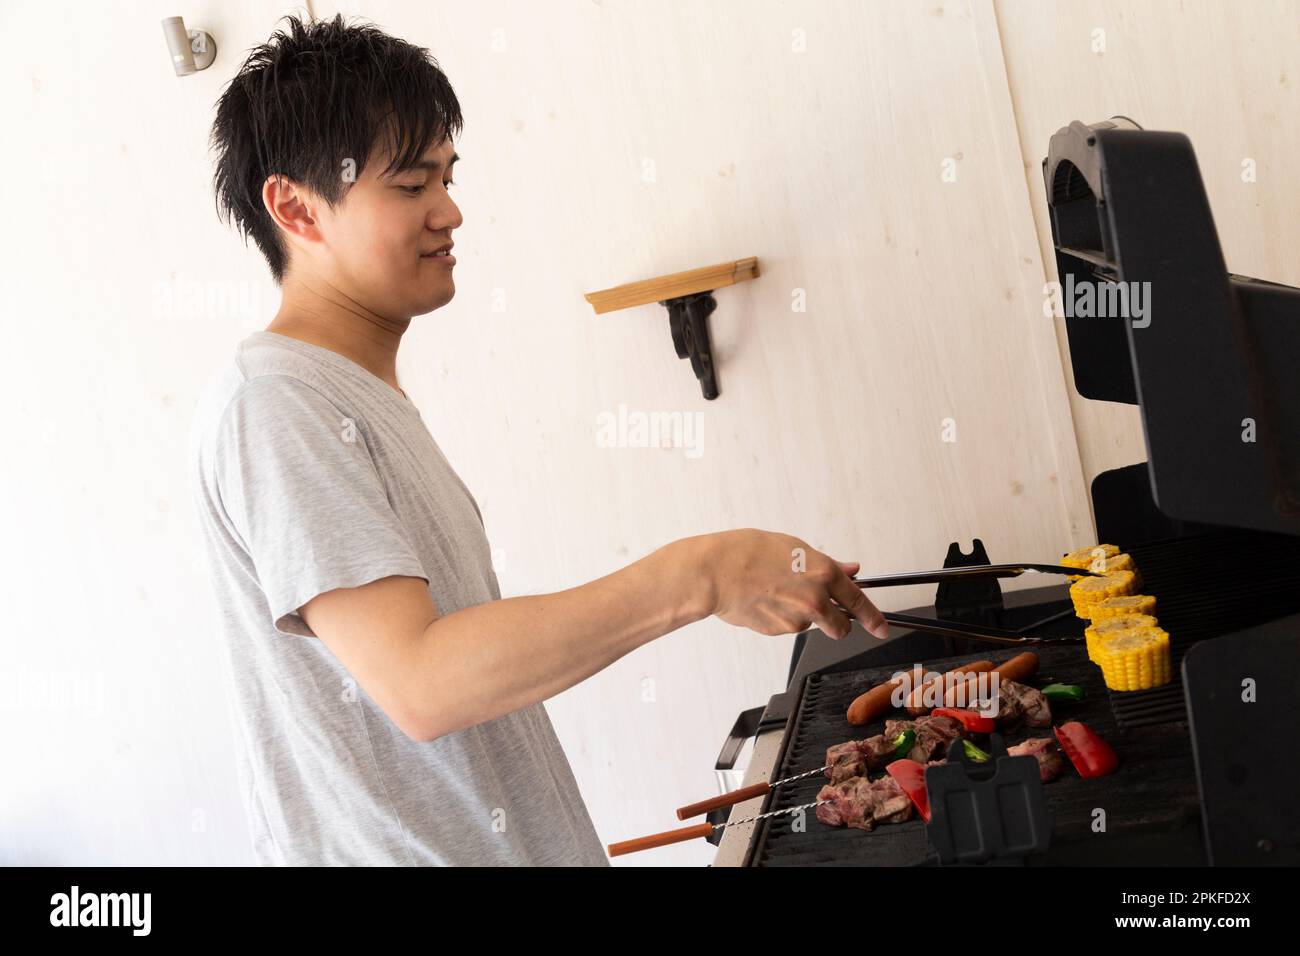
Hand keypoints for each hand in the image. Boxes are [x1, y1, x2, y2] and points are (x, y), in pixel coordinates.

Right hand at [699, 529, 888, 640]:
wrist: (717, 573)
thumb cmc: (749, 552)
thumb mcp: (794, 548)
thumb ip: (827, 564)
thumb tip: (851, 570)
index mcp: (823, 573)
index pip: (858, 602)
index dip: (873, 618)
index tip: (881, 627)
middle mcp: (815, 600)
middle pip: (840, 627)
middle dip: (836, 623)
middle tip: (820, 609)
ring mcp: (796, 620)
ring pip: (809, 625)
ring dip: (802, 616)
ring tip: (776, 593)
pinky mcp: (778, 632)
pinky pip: (787, 627)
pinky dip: (781, 618)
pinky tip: (764, 600)